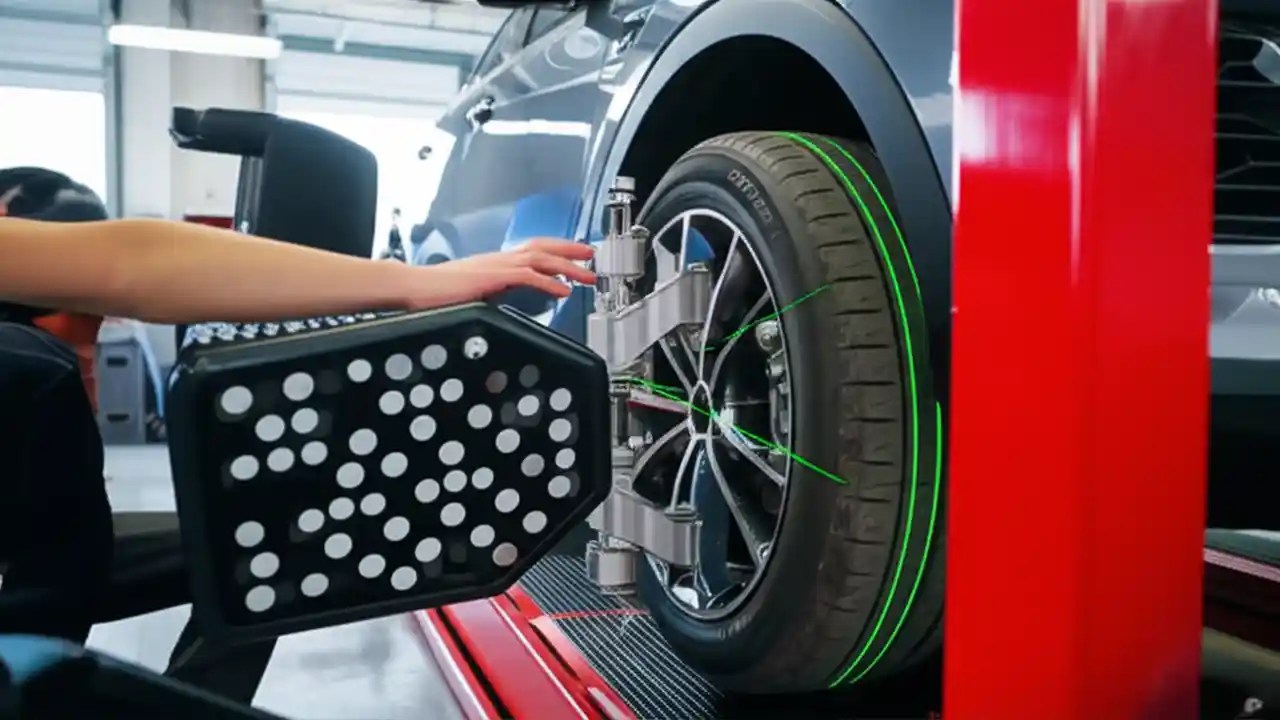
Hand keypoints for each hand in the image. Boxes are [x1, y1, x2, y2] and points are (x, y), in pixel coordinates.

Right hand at [406, 238, 595, 308]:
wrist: (413, 287)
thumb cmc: (435, 293)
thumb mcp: (472, 292)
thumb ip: (492, 292)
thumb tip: (503, 299)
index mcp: (495, 262)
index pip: (532, 249)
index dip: (556, 250)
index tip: (574, 256)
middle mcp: (498, 259)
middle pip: (542, 247)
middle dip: (570, 251)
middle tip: (592, 256)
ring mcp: (495, 266)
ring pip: (539, 258)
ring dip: (567, 266)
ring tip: (586, 274)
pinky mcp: (491, 277)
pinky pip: (526, 276)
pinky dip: (548, 281)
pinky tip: (562, 289)